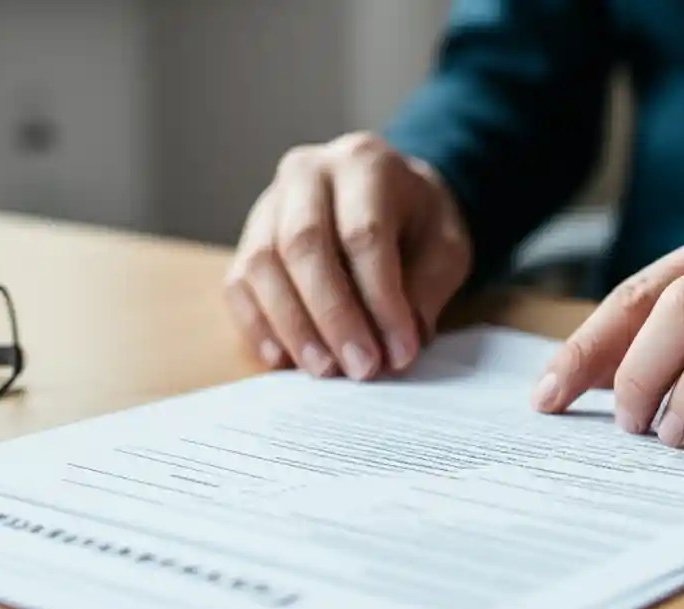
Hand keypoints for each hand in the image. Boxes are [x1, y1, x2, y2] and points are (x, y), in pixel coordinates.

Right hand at [225, 132, 471, 378]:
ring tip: (326, 370)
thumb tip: (395, 348)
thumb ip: (426, 290)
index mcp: (364, 162)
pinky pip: (238, 284)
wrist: (390, 194)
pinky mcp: (248, 237)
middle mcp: (307, 172)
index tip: (399, 351)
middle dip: (333, 317)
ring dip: (293, 327)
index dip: (380, 300)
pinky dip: (258, 326)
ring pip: (262, 265)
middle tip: (360, 368)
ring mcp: (269, 203)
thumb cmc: (420, 222)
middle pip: (304, 245)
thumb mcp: (445, 246)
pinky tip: (284, 360)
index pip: (363, 234)